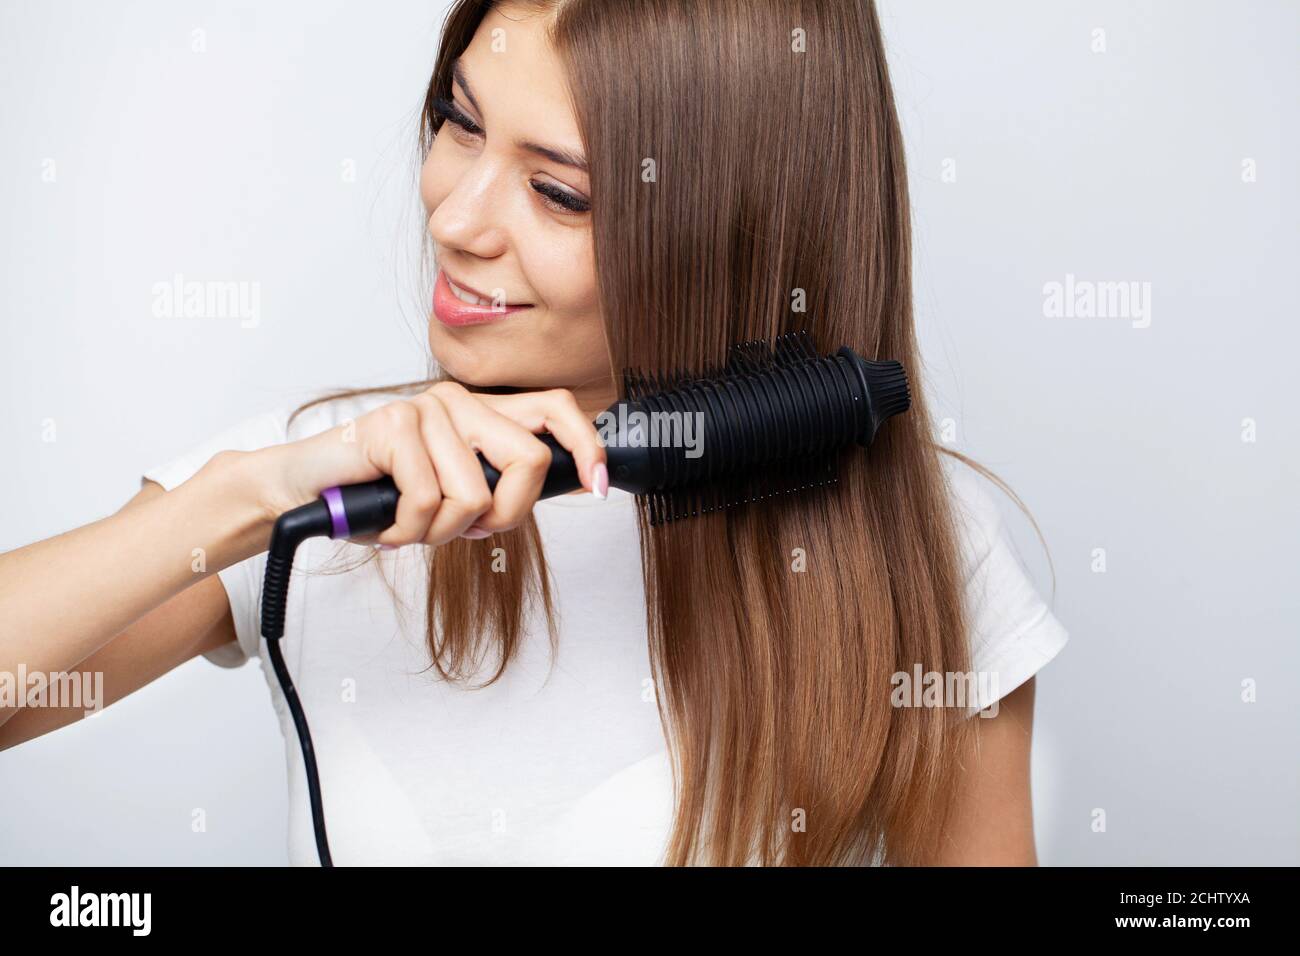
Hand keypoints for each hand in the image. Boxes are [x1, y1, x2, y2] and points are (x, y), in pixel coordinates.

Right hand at [257, 382, 607, 545]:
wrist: (302, 491)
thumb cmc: (376, 496)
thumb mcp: (448, 496)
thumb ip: (493, 487)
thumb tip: (553, 493)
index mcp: (479, 415)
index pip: (554, 410)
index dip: (586, 446)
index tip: (599, 485)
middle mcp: (458, 402)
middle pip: (529, 460)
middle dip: (507, 516)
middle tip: (467, 534)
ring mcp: (426, 409)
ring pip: (475, 495)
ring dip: (441, 533)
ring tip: (408, 527)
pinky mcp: (393, 426)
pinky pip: (428, 500)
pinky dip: (407, 531)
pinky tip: (384, 525)